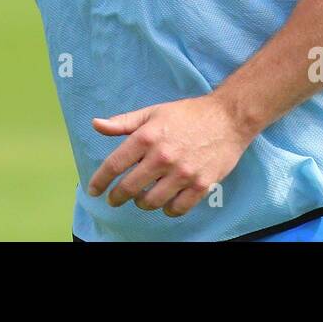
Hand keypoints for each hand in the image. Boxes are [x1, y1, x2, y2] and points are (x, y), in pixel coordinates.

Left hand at [86, 94, 254, 216]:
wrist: (228, 118)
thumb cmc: (188, 114)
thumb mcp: (153, 112)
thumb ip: (123, 122)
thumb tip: (96, 124)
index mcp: (147, 137)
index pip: (114, 165)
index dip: (100, 181)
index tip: (94, 190)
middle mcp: (162, 157)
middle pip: (129, 188)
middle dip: (117, 197)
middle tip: (114, 199)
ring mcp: (183, 173)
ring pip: (151, 202)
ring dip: (142, 203)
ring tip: (141, 198)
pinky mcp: (201, 185)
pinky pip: (177, 208)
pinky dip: (167, 209)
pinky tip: (165, 201)